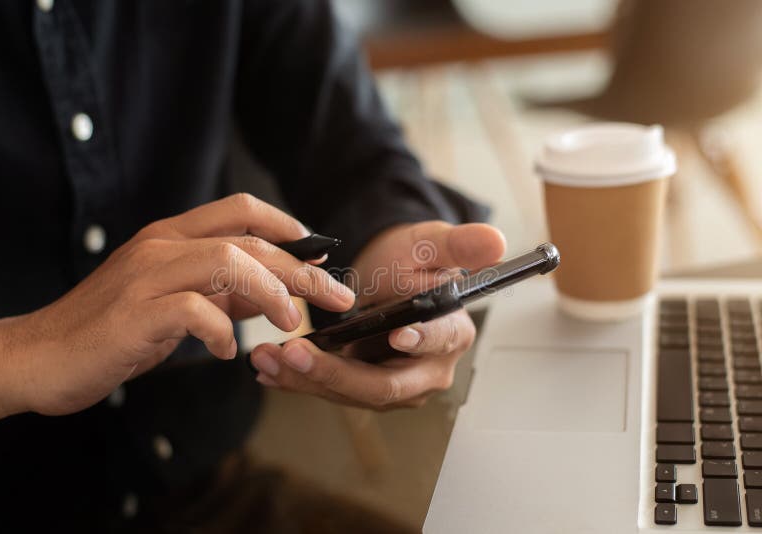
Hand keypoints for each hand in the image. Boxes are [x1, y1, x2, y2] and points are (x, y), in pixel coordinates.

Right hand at [0, 193, 354, 430]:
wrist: (40, 355)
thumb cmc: (112, 329)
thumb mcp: (172, 301)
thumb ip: (216, 288)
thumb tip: (270, 288)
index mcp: (170, 236)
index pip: (240, 210)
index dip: (287, 224)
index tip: (320, 250)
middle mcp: (160, 245)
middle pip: (249, 239)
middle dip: (302, 268)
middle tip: (337, 296)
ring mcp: (146, 276)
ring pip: (229, 261)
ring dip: (272, 293)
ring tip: (292, 324)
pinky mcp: (135, 313)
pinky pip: (195, 311)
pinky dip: (222, 331)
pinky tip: (226, 352)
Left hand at [250, 221, 505, 408]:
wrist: (383, 275)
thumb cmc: (410, 260)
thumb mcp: (431, 244)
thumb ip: (459, 244)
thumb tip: (495, 241)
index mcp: (451, 333)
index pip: (438, 343)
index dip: (419, 342)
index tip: (395, 335)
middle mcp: (425, 369)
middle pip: (385, 385)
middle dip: (337, 373)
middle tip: (297, 354)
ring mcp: (393, 384)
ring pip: (350, 393)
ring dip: (306, 378)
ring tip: (268, 358)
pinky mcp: (362, 387)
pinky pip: (330, 389)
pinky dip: (298, 379)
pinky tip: (269, 369)